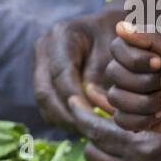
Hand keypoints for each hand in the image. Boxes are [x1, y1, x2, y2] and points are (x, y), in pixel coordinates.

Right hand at [33, 8, 124, 131]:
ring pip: (43, 103)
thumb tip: (98, 108)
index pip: (61, 73)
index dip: (75, 99)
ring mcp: (40, 63)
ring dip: (64, 121)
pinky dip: (64, 119)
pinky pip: (47, 106)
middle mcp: (45, 48)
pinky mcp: (43, 79)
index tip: (93, 117)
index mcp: (62, 35)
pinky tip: (83, 127)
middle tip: (89, 132)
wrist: (112, 28)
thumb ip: (106, 76)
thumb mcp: (119, 51)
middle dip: (66, 116)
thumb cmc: (120, 36)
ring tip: (87, 133)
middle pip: (45, 91)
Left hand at [66, 93, 160, 160]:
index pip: (93, 129)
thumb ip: (129, 107)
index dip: (79, 113)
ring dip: (103, 150)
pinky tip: (132, 154)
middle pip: (92, 149)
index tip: (72, 100)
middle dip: (90, 134)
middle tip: (91, 119)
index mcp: (139, 146)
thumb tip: (95, 92)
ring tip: (111, 137)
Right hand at [105, 23, 160, 135]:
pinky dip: (142, 120)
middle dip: (145, 81)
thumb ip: (151, 37)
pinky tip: (160, 115)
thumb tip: (120, 26)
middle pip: (113, 73)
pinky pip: (120, 120)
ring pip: (115, 98)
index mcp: (142, 50)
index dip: (136, 59)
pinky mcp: (134, 118)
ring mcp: (132, 95)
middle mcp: (132, 71)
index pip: (117, 48)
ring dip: (145, 102)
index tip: (160, 62)